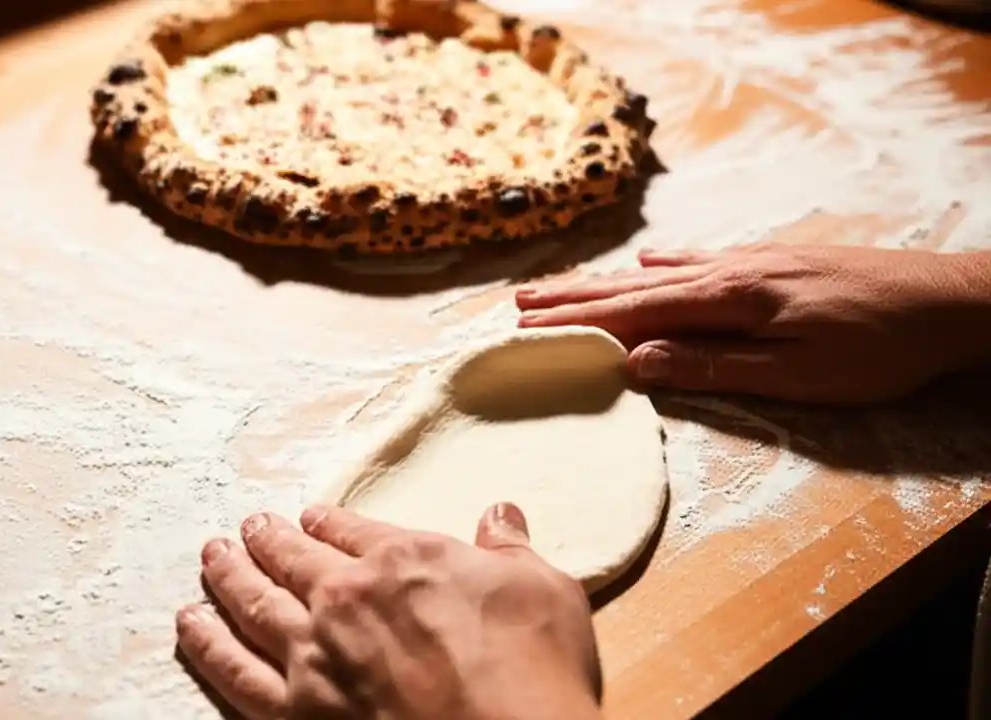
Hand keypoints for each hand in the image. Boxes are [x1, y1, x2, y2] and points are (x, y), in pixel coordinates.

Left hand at [175, 504, 601, 719]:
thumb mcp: (545, 592)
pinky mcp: (295, 714)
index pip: (352, 531)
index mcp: (404, 561)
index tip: (309, 515)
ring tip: (210, 558)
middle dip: (266, 540)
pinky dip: (207, 646)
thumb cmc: (535, 674)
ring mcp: (314, 658)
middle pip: (292, 560)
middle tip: (245, 527)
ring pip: (252, 607)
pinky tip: (190, 626)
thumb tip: (500, 515)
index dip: (327, 521)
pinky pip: (234, 674)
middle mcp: (347, 599)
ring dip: (227, 579)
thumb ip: (512, 550)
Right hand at [516, 244, 990, 403]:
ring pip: (659, 274)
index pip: (632, 313)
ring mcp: (749, 263)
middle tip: (516, 304)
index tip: (523, 330)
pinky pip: (697, 263)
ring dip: (604, 283)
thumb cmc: (879, 349)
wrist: (951, 299)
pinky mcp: (772, 264)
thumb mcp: (798, 374)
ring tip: (559, 286)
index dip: (576, 324)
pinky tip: (648, 264)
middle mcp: (729, 273)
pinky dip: (661, 267)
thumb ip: (714, 366)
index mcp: (728, 301)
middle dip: (572, 298)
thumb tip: (638, 362)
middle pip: (633, 287)